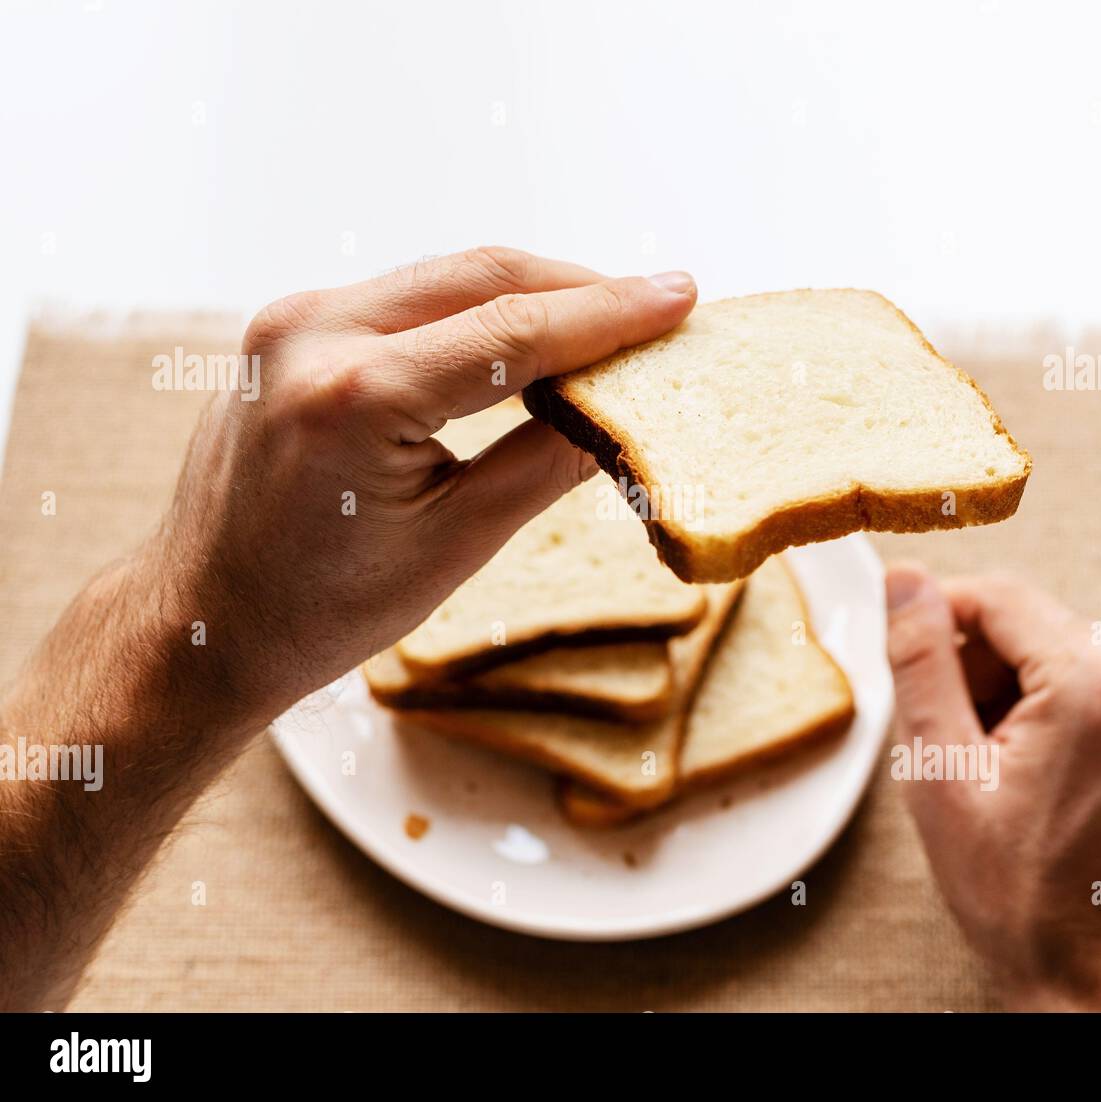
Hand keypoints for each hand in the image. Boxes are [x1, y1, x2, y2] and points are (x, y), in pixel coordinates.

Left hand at [0, 248, 694, 1008]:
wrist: (202, 619)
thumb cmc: (323, 608)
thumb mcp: (456, 544)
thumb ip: (546, 462)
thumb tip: (624, 411)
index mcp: (354, 396)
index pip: (515, 331)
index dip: (610, 314)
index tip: (680, 298)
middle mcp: (312, 333)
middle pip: (482, 276)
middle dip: (579, 290)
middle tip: (655, 310)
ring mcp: (292, 321)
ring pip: (445, 277)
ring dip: (530, 294)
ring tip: (604, 325)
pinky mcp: (290, 327)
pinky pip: (406, 297)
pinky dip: (474, 310)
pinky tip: (523, 337)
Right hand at [884, 563, 1100, 1011]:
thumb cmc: (1020, 894)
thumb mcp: (941, 773)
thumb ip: (920, 662)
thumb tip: (904, 581)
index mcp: (1098, 686)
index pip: (1000, 596)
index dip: (938, 615)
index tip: (908, 650)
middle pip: (1039, 626)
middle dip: (980, 663)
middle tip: (949, 731)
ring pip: (1073, 656)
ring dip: (1021, 688)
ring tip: (993, 762)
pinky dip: (1066, 711)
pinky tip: (1039, 770)